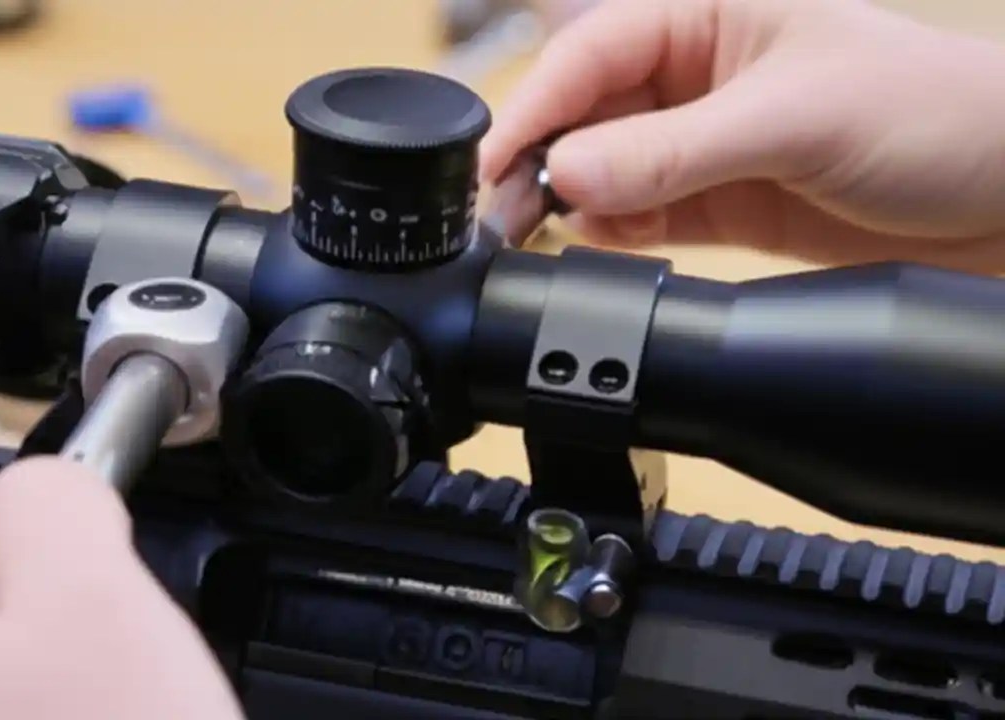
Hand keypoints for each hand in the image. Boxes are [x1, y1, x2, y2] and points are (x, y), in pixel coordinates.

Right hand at [482, 0, 1004, 271]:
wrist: (1004, 200)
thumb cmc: (933, 113)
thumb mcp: (791, 120)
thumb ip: (671, 151)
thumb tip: (568, 172)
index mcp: (705, 17)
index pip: (591, 53)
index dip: (535, 105)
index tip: (495, 161)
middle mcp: (692, 76)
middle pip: (582, 114)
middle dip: (538, 160)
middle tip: (499, 212)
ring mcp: (698, 145)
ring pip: (600, 171)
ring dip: (563, 203)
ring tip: (530, 237)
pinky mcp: (712, 205)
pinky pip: (634, 219)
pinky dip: (606, 236)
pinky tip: (589, 248)